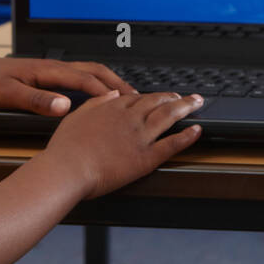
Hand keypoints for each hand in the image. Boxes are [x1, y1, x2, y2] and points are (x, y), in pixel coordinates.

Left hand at [0, 56, 137, 115]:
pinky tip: (96, 96)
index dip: (107, 92)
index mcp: (47, 70)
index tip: (126, 104)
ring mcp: (49, 69)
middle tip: (137, 98)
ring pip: (87, 71)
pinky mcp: (45, 74)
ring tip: (125, 95)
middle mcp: (52, 66)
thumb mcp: (8, 96)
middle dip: (117, 83)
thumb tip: (65, 106)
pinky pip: (77, 76)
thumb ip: (37, 101)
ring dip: (108, 81)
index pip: (85, 79)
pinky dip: (94, 83)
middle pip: (93, 70)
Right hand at [45, 91, 203, 198]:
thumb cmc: (66, 149)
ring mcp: (139, 137)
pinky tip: (197, 130)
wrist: (67, 170)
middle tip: (184, 96)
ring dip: (185, 107)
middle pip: (157, 102)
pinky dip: (187, 136)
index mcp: (112, 109)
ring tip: (196, 103)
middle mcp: (129, 119)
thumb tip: (111, 94)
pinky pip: (171, 144)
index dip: (150, 97)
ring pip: (168, 116)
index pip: (137, 97)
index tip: (157, 98)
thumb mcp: (77, 116)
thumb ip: (96, 103)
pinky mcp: (146, 158)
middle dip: (173, 97)